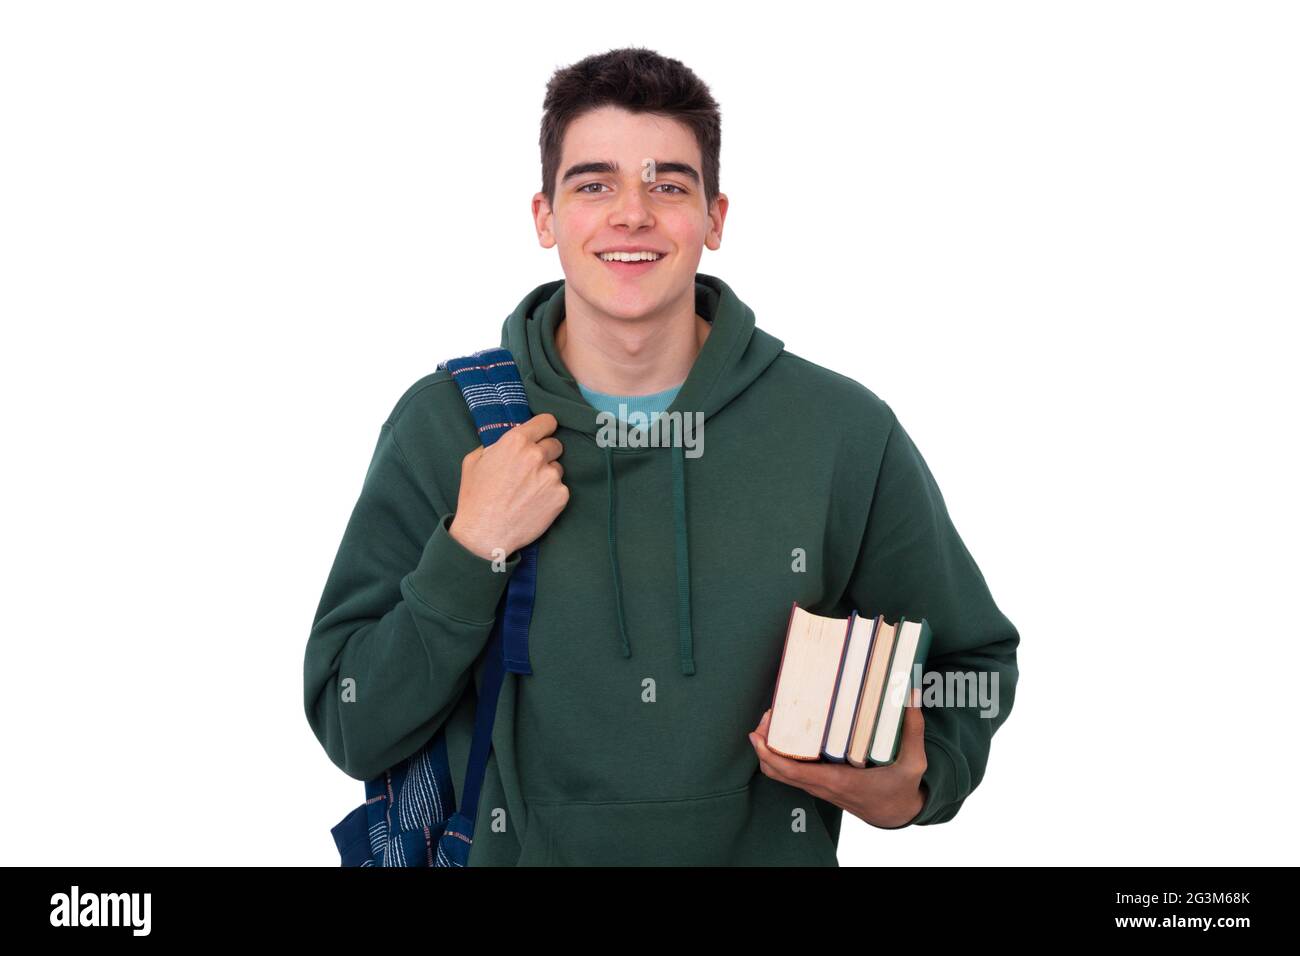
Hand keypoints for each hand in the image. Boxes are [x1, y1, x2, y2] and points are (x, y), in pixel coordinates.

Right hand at [449, 413, 569, 559]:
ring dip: (547, 476)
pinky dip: (551, 495)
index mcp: (516, 441)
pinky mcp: (561, 496)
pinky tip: (534, 504)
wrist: (484, 534)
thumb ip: (494, 445)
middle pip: (555, 445)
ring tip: (528, 491)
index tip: (544, 433)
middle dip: (545, 454)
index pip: (547, 421)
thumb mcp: (474, 462)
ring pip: (557, 468)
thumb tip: (505, 442)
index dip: (545, 427)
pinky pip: (560, 489)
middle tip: (530, 469)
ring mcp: (551, 476)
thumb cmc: (476, 498)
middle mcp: (536, 455)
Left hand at [748, 687, 928, 828]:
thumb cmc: (902, 788)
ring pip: (780, 773)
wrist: (897, 813)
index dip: (769, 754)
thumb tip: (910, 695)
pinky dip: (781, 756)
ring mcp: (819, 787)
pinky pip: (791, 773)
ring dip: (770, 750)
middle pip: (777, 771)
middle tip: (768, 716)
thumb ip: (912, 730)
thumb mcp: (913, 762)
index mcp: (838, 781)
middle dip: (763, 746)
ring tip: (774, 720)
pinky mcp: (820, 784)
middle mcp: (822, 785)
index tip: (756, 735)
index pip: (792, 772)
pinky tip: (788, 733)